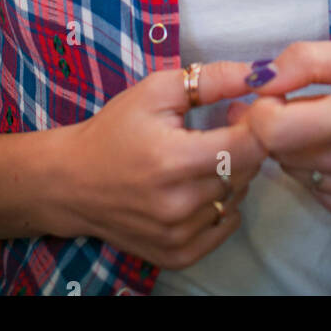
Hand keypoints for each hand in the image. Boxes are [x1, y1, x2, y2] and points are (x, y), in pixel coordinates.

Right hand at [43, 61, 265, 269]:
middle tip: (220, 129)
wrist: (71, 181)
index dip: (256, 123)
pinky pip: (224, 226)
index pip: (250, 146)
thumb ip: (213, 79)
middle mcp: (178, 205)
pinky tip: (196, 187)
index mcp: (174, 160)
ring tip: (203, 158)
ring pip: (237, 198)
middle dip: (243, 145)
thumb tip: (259, 74)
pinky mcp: (177, 255)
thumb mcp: (157, 90)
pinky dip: (220, 205)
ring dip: (232, 175)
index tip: (243, 111)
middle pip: (246, 172)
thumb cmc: (115, 129)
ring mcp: (178, 235)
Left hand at [225, 39, 330, 229]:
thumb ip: (304, 60)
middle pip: (278, 152)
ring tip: (324, 128)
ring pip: (293, 172)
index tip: (272, 95)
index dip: (260, 110)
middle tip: (296, 107)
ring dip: (295, 149)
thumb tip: (258, 77)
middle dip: (276, 126)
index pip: (273, 129)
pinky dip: (316, 172)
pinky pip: (314, 192)